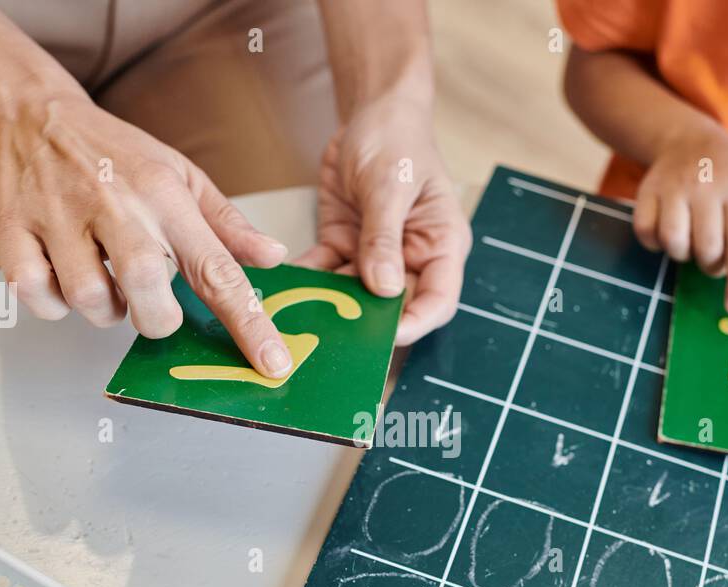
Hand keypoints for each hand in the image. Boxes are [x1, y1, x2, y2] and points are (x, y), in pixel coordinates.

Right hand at [0, 92, 294, 376]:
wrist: (29, 115)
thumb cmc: (116, 155)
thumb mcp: (181, 176)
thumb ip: (227, 225)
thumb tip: (274, 258)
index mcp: (163, 195)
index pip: (217, 269)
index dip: (248, 323)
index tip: (272, 364)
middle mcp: (114, 204)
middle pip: (145, 286)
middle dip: (155, 318)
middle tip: (152, 306)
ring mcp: (58, 217)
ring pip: (89, 299)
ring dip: (105, 310)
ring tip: (106, 282)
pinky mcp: (12, 231)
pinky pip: (37, 294)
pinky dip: (53, 303)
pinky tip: (63, 277)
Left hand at [295, 100, 470, 344]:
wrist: (372, 112)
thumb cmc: (397, 138)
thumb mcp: (390, 185)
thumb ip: (385, 237)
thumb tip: (384, 289)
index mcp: (440, 244)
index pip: (438, 299)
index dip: (416, 322)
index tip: (388, 334)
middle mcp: (412, 257)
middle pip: (395, 306)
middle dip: (367, 321)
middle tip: (336, 331)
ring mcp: (377, 256)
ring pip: (356, 296)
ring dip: (331, 305)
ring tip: (304, 314)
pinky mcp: (346, 246)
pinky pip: (326, 273)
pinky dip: (309, 280)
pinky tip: (287, 287)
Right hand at [633, 121, 727, 313]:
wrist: (689, 138)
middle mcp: (707, 186)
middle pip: (707, 247)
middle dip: (710, 264)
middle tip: (713, 254)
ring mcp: (674, 188)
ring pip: (674, 242)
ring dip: (682, 253)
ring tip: (690, 240)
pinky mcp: (646, 191)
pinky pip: (645, 233)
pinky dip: (655, 242)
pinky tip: (666, 230)